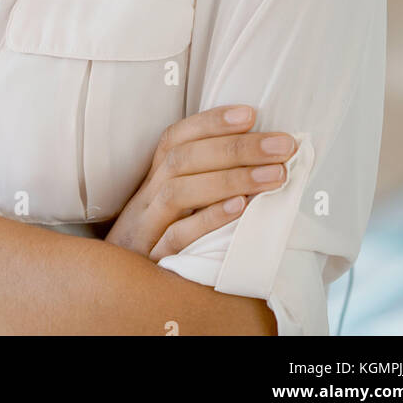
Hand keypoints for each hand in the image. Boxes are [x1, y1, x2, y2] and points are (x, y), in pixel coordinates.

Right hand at [104, 105, 296, 259]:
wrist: (118, 289)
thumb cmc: (159, 242)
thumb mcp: (174, 208)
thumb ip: (203, 182)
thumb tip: (258, 157)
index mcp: (154, 179)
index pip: (176, 138)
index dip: (210, 122)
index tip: (251, 113)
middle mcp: (147, 196)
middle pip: (183, 159)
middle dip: (236, 147)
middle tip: (283, 145)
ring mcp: (147, 227)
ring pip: (178, 191)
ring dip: (230, 177)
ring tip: (275, 175)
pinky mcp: (153, 260)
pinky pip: (177, 235)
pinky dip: (209, 218)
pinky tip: (241, 208)